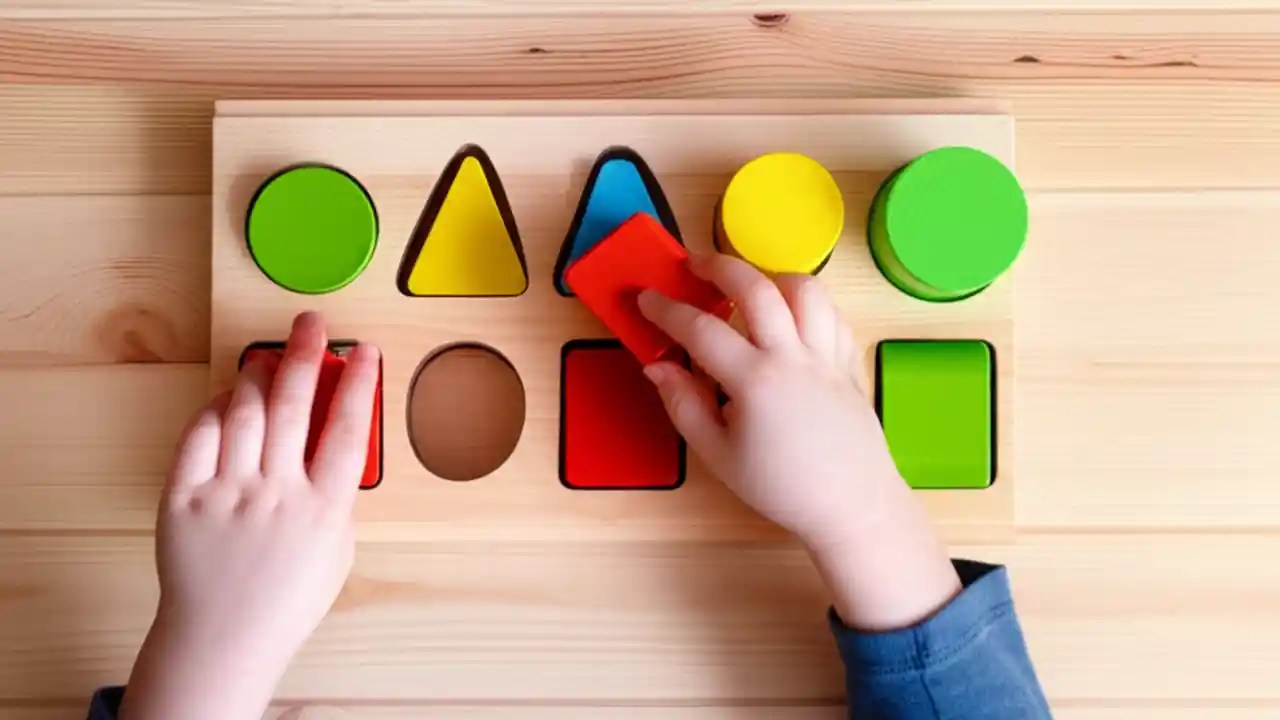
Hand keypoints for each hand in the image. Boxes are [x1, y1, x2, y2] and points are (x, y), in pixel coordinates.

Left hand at [121, 312, 379, 719]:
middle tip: (311, 324)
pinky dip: (215, 410)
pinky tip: (228, 400)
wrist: (222, 639)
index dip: (361, 382)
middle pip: (296, 405)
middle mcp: (277, 494)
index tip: (366, 351)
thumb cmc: (285, 601)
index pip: (349, 429)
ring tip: (269, 357)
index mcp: (323, 509)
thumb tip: (330, 443)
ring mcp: (228, 493)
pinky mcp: (184, 498)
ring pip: (247, 412)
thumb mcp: (336, 551)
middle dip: (307, 354)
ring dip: (260, 374)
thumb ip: (335, 498)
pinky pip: (200, 435)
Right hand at [638, 254, 959, 630]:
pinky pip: (831, 313)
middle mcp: (794, 357)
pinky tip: (789, 317)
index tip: (646, 298)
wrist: (850, 505)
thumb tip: (657, 366)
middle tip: (693, 264)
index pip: (701, 329)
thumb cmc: (781, 487)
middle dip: (719, 266)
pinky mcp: (849, 362)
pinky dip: (807, 304)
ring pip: (805, 288)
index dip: (667, 310)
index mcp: (756, 381)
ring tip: (749, 286)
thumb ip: (683, 405)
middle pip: (756, 287)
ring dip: (771, 276)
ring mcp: (827, 355)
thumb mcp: (718, 455)